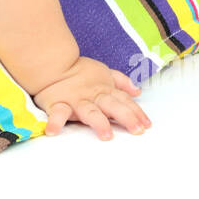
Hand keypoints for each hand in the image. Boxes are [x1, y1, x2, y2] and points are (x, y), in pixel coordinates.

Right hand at [32, 55, 151, 140]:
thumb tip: (137, 91)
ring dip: (99, 122)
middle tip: (137, 130)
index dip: (136, 112)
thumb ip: (121, 82)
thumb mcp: (104, 72)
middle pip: (113, 106)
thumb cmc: (78, 70)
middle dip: (126, 117)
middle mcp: (93, 96)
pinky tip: (53, 132)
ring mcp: (76, 101)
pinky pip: (57, 113)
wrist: (52, 62)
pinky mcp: (58, 104)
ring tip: (106, 135)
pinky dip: (55, 122)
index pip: (124, 101)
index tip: (147, 125)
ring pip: (90, 112)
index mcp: (104, 90)